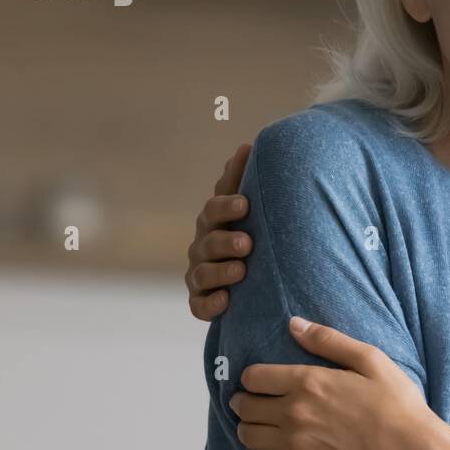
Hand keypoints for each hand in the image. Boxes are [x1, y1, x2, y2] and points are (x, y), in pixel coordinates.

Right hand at [185, 143, 252, 320]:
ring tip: (241, 271)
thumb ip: (245, 181)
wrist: (249, 277)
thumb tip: (247, 144)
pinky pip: (199, 305)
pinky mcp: (201, 300)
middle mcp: (204, 244)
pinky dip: (210, 304)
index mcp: (216, 219)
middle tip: (247, 243)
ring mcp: (200, 273)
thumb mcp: (250, 209)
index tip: (245, 204)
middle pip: (208, 240)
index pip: (216, 207)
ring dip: (221, 271)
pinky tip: (225, 301)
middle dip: (225, 240)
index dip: (227, 204)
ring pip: (203, 272)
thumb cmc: (250, 231)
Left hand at [232, 317, 449, 449]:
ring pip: (248, 436)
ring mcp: (296, 447)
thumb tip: (295, 324)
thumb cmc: (398, 407)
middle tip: (251, 402)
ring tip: (258, 426)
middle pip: (246, 406)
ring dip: (248, 429)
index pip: (255, 376)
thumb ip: (328, 340)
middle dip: (245, 401)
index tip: (257, 380)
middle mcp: (296, 414)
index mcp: (310, 382)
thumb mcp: (371, 360)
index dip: (252, 376)